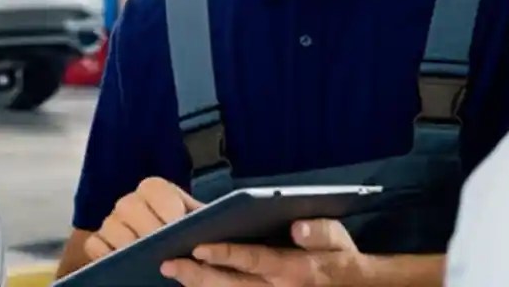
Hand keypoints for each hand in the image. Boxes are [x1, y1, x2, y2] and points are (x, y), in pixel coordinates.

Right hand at [84, 178, 203, 261]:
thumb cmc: (190, 237)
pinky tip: (125, 264)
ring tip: (146, 259)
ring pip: (111, 225)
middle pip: (129, 206)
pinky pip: (94, 244)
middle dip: (147, 228)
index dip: (165, 204)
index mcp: (155, 191)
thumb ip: (201, 227)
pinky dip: (106, 254)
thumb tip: (202, 238)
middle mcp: (130, 202)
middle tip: (162, 248)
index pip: (152, 187)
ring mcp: (112, 222)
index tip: (177, 223)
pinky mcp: (99, 242)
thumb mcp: (199, 228)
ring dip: (129, 244)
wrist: (176, 252)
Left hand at [162, 219, 363, 286]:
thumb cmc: (339, 260)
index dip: (226, 255)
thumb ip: (321, 232)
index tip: (198, 247)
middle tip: (168, 264)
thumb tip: (299, 228)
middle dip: (198, 276)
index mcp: (296, 271)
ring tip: (173, 272)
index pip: (255, 261)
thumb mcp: (340, 240)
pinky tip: (191, 282)